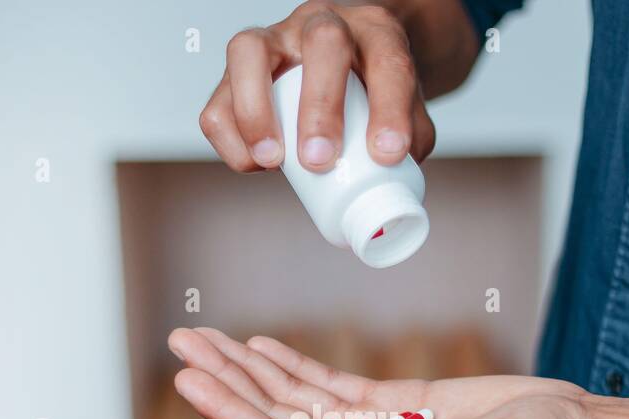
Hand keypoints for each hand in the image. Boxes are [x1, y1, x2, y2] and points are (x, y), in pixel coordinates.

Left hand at [168, 327, 587, 418]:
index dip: (232, 413)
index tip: (190, 382)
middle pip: (275, 417)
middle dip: (227, 380)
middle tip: (182, 343)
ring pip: (295, 397)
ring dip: (250, 368)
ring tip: (204, 338)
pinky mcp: (394, 404)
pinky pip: (330, 384)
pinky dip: (293, 364)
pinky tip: (262, 346)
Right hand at [200, 1, 435, 172]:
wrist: (345, 62)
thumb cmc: (374, 90)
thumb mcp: (408, 110)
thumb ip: (410, 139)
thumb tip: (392, 185)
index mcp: (374, 32)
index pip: (389, 61)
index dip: (390, 108)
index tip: (388, 154)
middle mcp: (322, 24)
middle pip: (323, 41)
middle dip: (320, 104)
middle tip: (319, 160)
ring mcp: (274, 41)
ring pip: (249, 52)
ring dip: (255, 110)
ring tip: (271, 160)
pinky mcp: (237, 72)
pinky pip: (218, 99)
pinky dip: (229, 136)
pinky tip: (252, 164)